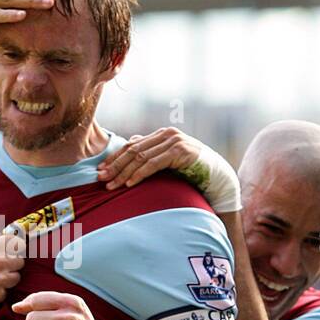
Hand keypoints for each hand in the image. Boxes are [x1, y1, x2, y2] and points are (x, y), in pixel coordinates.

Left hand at [97, 128, 242, 212]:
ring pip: (141, 158)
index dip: (115, 158)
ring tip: (112, 185)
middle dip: (115, 166)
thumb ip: (151, 151)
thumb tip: (131, 143)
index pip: (132, 145)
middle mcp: (167, 134)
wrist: (217, 175)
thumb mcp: (168, 159)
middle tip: (101, 178)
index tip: (101, 171)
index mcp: (162, 134)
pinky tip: (129, 184)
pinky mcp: (180, 152)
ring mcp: (174, 141)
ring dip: (124, 173)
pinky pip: (153, 164)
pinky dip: (139, 174)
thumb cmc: (192, 169)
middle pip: (133, 150)